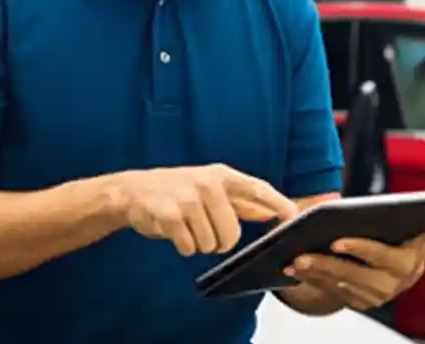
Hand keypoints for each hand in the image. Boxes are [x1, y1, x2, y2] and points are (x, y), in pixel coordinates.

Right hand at [111, 164, 298, 255]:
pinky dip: (183, 246)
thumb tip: (269, 211)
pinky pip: (189, 247)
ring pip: (211, 245)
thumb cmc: (175, 191)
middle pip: (232, 235)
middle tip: (204, 230)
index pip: (258, 189)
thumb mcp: (209, 189)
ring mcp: (188, 199)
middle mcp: (207, 184)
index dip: (278, 204)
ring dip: (199, 243)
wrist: (131, 191)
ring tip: (186, 227)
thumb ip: (241, 201)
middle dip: (220, 242)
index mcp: (220, 176)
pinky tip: (174, 232)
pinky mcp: (170, 215)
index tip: (292, 217)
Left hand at [284, 222, 424, 310]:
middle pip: (357, 274)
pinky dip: (313, 280)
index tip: (336, 241)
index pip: (384, 255)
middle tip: (300, 254)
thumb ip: (420, 224)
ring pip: (342, 285)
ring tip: (293, 259)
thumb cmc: (398, 232)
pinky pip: (334, 292)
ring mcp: (379, 295)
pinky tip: (296, 269)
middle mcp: (397, 282)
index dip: (361, 248)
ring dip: (315, 272)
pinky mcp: (362, 302)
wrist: (396, 259)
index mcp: (412, 259)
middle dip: (328, 264)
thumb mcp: (411, 225)